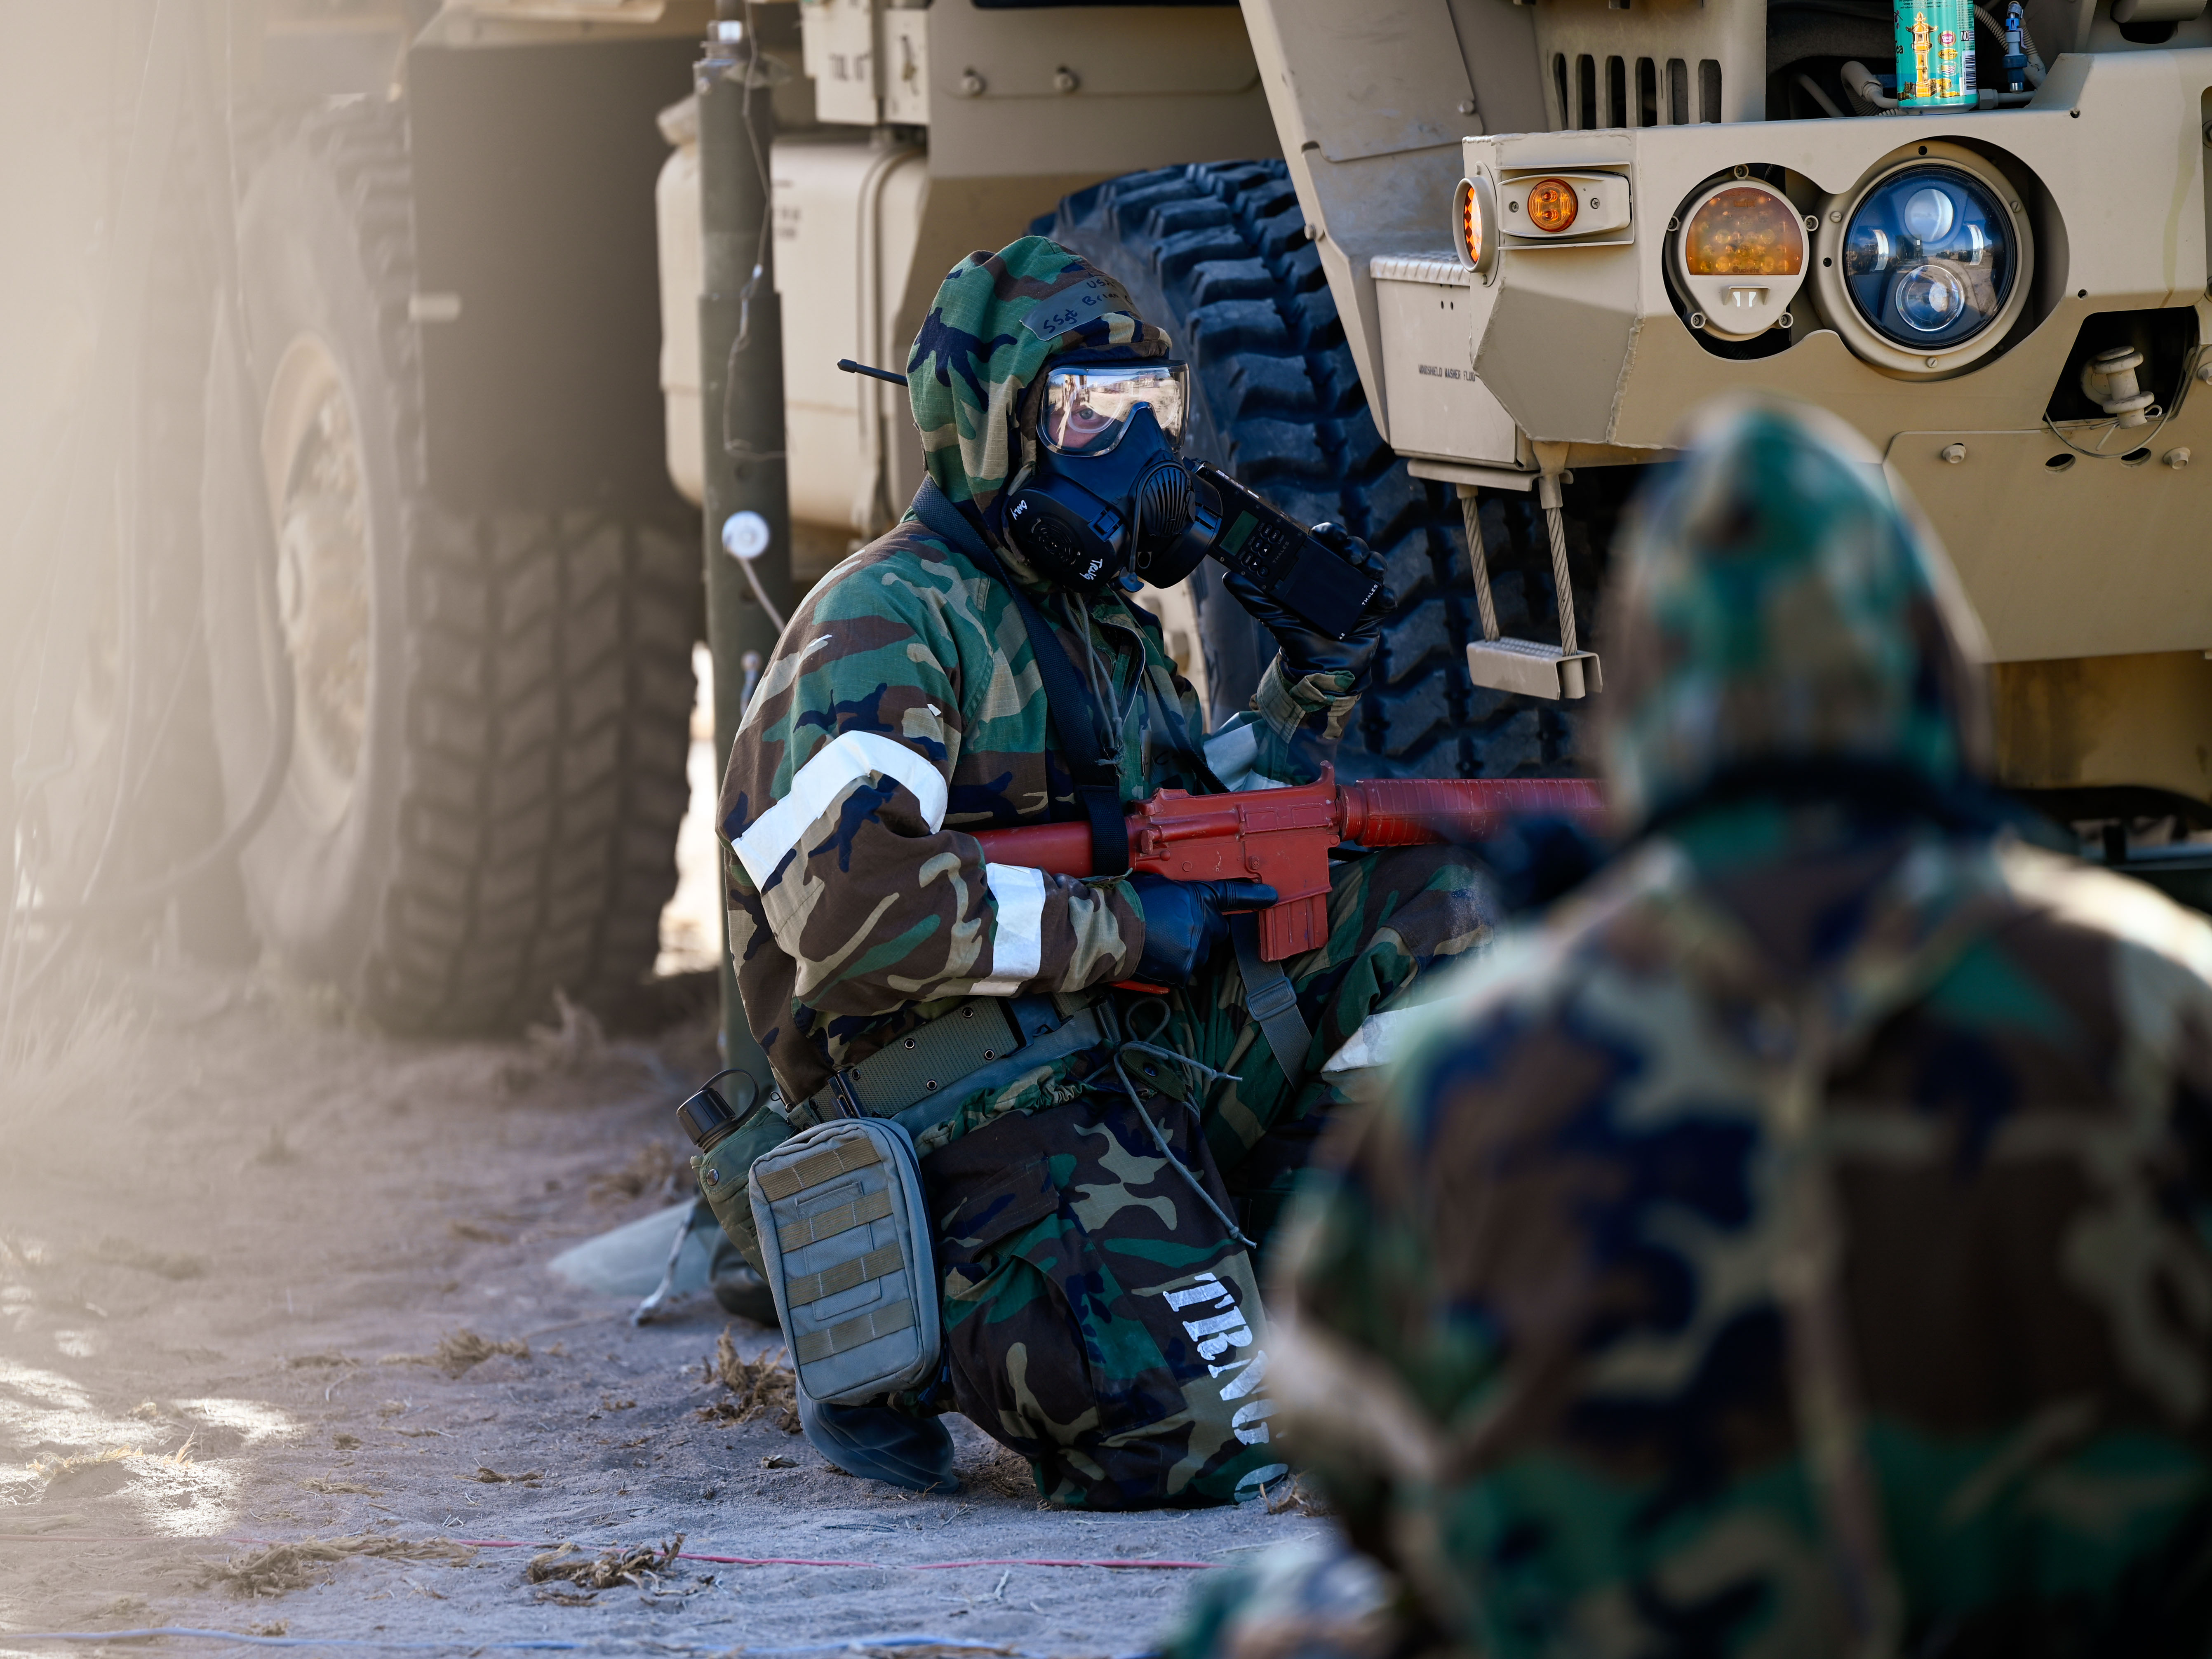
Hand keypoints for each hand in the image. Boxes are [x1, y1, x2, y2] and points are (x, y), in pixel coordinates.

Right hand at [1129, 873, 1276, 984]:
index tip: (1270, 896)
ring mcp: (1194, 949)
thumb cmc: (1126, 902)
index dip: (1254, 896)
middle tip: (1173, 927)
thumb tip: (1180, 900)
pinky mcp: (1182, 970)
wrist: (1107, 929)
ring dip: (1184, 949)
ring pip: (1198, 952)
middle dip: (1201, 930)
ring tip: (1155, 941)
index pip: (1233, 895)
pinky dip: (1171, 966)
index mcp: (1197, 897)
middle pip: (1215, 931)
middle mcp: (1202, 924)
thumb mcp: (1157, 883)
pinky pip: (1183, 970)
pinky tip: (1152, 955)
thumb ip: (1179, 893)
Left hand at [1221, 522, 1393, 690]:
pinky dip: (1386, 595)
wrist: (1320, 673)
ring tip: (1368, 569)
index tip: (1328, 534)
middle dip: (1354, 545)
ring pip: (1372, 567)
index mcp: (1317, 575)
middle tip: (1349, 552)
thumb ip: (1255, 597)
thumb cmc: (1298, 641)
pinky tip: (1381, 599)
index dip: (1329, 534)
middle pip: (1351, 551)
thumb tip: (1231, 578)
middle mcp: (1339, 580)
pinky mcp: (1374, 612)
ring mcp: (1359, 594)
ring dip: (1373, 562)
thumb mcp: (1275, 617)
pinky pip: (1386, 597)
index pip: (1324, 545)